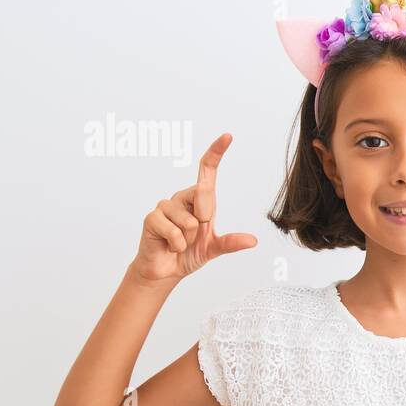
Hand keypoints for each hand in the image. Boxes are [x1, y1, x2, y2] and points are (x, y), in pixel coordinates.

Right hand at [129, 133, 257, 283]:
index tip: (227, 136)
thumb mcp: (214, 248)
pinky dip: (177, 244)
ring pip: (189, 221)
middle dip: (204, 220)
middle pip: (203, 195)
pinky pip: (174, 231)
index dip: (216, 152)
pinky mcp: (152, 218)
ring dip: (188, 239)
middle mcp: (182, 198)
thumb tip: (253, 241)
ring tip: (180, 242)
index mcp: (201, 200)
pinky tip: (169, 245)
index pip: (207, 171)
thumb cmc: (189, 253)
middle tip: (194, 236)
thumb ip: (231, 243)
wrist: (166, 270)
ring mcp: (165, 206)